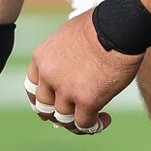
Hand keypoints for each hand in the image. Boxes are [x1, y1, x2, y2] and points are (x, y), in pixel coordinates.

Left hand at [25, 12, 138, 133]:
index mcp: (42, 58)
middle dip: (57, 114)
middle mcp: (49, 75)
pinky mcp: (87, 100)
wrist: (118, 27)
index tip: (52, 105)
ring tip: (96, 117)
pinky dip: (94, 125)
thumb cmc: (101, 25)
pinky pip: (84, 124)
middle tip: (72, 116)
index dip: (41, 100)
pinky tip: (105, 119)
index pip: (32, 88)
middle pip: (45, 107)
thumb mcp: (69, 36)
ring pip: (64, 118)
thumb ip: (63, 54)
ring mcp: (66, 89)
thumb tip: (72, 64)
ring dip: (78, 121)